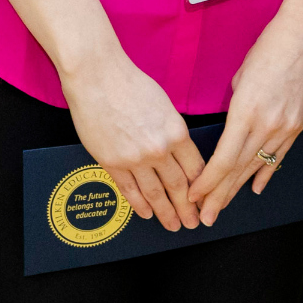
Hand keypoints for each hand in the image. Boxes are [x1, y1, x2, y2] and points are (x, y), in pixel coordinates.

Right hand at [63, 47, 205, 231]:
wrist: (96, 77)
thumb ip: (173, 131)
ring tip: (173, 226)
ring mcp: (134, 159)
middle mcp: (159, 149)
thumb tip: (179, 152)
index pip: (196, 169)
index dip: (202, 189)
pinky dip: (139, 205)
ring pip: (155, 194)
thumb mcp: (164, 105)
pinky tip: (146, 213)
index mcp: (176, 132)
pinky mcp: (112, 162)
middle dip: (188, 209)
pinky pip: (129, 190)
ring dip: (166, 213)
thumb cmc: (130, 83)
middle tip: (193, 223)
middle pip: (179, 187)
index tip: (206, 201)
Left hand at [189, 1, 302, 222]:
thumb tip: (232, 121)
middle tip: (205, 217)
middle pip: (238, 170)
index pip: (223, 158)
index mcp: (246, 111)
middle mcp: (268, 125)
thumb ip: (236, 105)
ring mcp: (286, 128)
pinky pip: (279, 156)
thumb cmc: (271, 47)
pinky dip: (266, 173)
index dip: (207, 181)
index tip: (194, 195)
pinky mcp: (299, 125)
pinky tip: (255, 188)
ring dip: (238, 189)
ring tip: (222, 208)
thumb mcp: (242, 75)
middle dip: (219, 195)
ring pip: (258, 166)